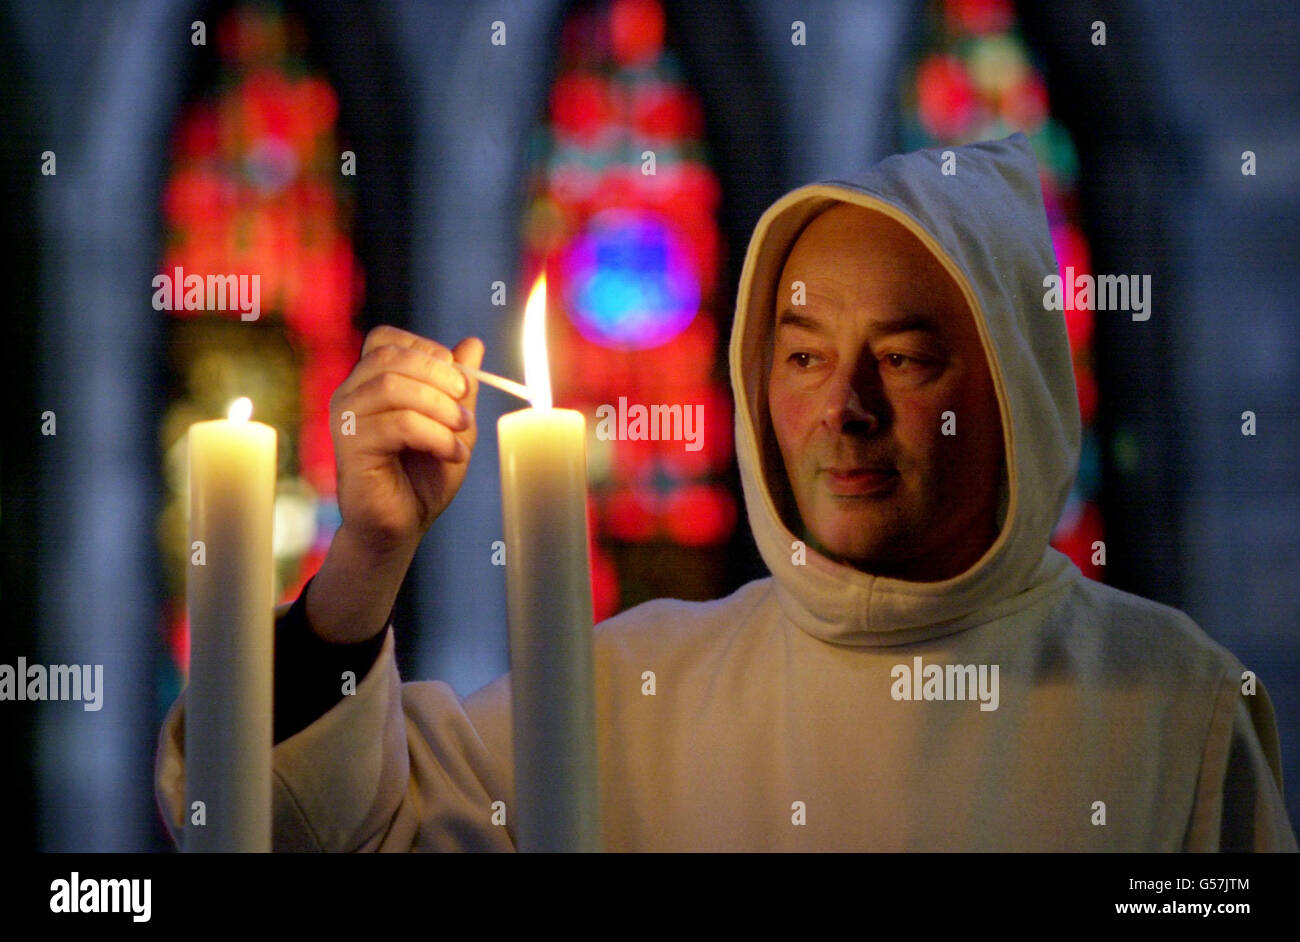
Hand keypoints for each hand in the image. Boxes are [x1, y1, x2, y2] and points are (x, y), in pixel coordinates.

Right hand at [330, 326, 483, 558]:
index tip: (460, 382)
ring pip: (392, 387)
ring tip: (462, 433)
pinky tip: (453, 454)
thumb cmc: (423, 476)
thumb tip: (473, 343)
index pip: (386, 340)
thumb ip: (458, 387)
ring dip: (439, 407)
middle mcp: (350, 395)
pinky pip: (396, 424)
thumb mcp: (451, 423)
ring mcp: (345, 420)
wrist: (402, 526)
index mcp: (368, 382)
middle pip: (390, 358)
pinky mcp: (350, 448)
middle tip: (467, 407)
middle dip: (439, 377)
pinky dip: (435, 436)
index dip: (426, 351)